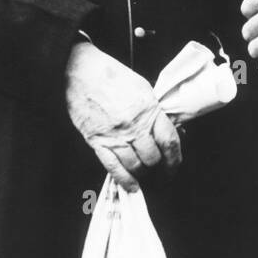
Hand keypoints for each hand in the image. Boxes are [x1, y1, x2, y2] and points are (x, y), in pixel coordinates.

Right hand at [64, 42, 181, 191]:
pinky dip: (124, 180)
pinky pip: (113, 167)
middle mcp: (133, 125)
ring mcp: (114, 136)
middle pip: (152, 158)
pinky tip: (131, 186)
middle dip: (158, 165)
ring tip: (144, 172)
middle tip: (158, 167)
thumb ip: (155, 111)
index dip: (175, 158)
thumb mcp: (143, 89)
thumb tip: (168, 130)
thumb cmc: (113, 76)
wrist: (82, 71)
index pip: (169, 141)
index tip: (174, 165)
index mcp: (148, 110)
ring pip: (135, 166)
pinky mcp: (97, 141)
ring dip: (142, 172)